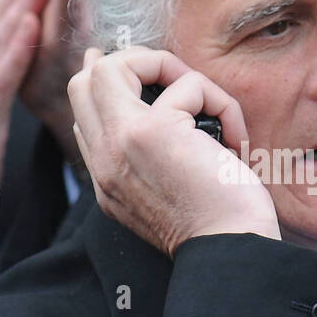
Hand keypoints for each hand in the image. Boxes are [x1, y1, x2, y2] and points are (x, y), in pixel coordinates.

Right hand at [68, 45, 280, 254]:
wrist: (225, 252)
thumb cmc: (212, 225)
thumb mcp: (163, 192)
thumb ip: (146, 155)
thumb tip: (158, 108)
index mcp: (105, 176)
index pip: (83, 113)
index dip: (109, 84)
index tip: (142, 72)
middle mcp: (103, 158)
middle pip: (84, 81)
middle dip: (131, 64)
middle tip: (173, 81)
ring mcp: (120, 141)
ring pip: (115, 66)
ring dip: (169, 70)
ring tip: (205, 105)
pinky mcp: (153, 130)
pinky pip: (188, 84)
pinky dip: (221, 105)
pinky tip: (233, 141)